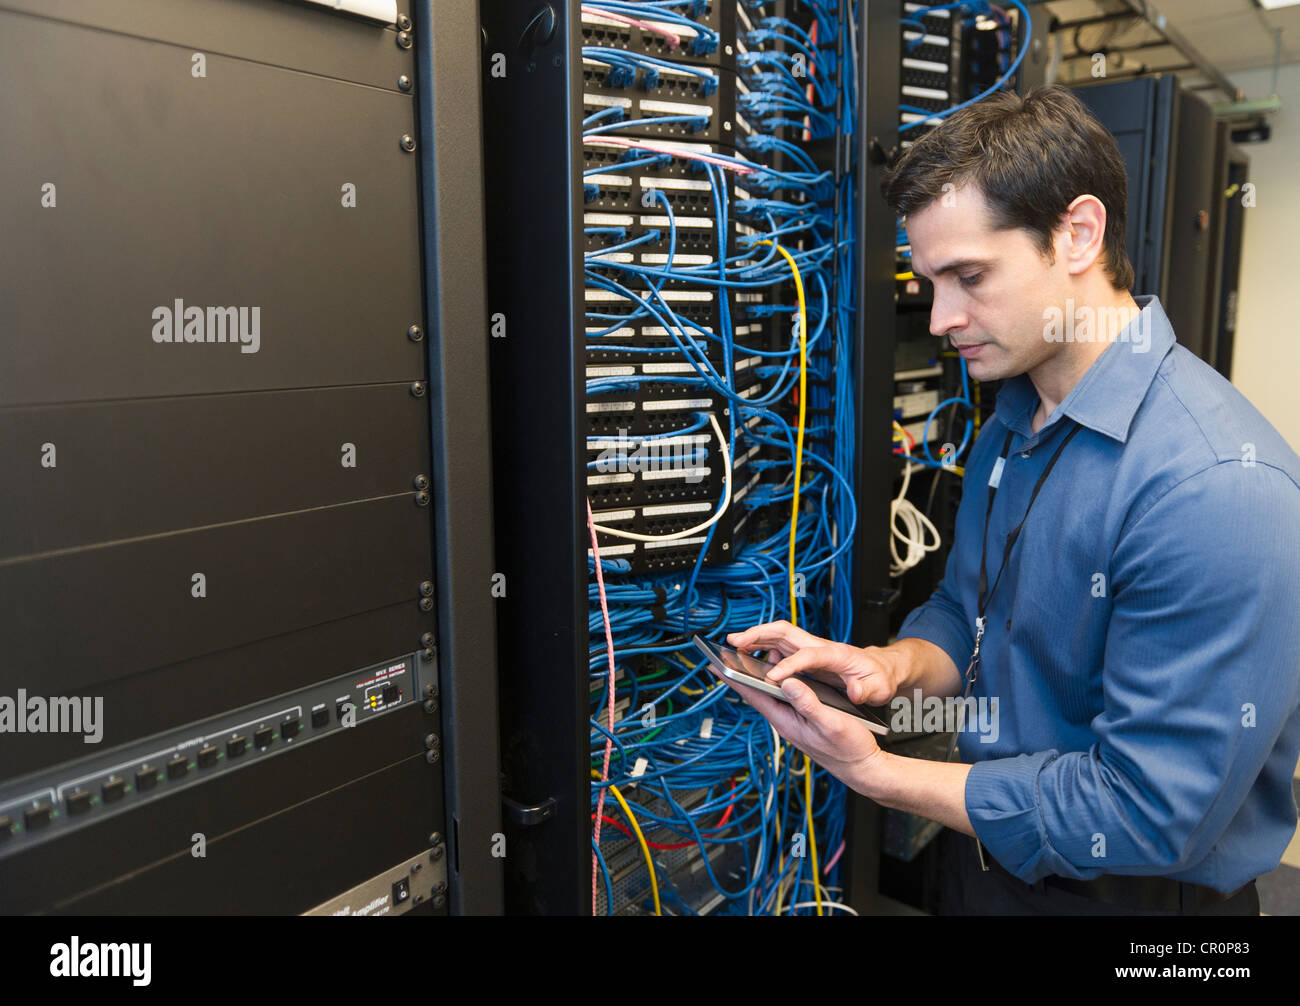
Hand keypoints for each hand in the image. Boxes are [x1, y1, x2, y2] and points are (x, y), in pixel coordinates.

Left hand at [704, 651, 886, 793]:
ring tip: (756, 653)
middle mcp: (786, 720)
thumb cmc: (849, 749)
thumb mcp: (830, 723)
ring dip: (763, 674)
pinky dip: (782, 681)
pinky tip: (784, 672)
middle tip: (731, 651)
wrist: (863, 767)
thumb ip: (808, 703)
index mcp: (787, 721)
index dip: (734, 680)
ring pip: (773, 693)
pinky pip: (787, 697)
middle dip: (744, 672)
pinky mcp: (804, 719)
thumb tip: (787, 682)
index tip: (715, 666)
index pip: (754, 696)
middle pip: (759, 693)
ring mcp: (794, 720)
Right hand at [726, 620, 899, 706]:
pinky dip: (762, 646)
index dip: (790, 666)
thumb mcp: (879, 687)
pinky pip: (780, 645)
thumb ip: (866, 690)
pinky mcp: (806, 654)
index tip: (774, 678)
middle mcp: (821, 646)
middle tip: (734, 641)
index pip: (808, 656)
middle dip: (758, 634)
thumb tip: (854, 691)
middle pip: (785, 632)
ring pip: (778, 636)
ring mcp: (812, 649)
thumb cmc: (879, 677)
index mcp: (837, 655)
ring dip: (755, 637)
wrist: (882, 668)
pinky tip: (750, 655)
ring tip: (733, 646)